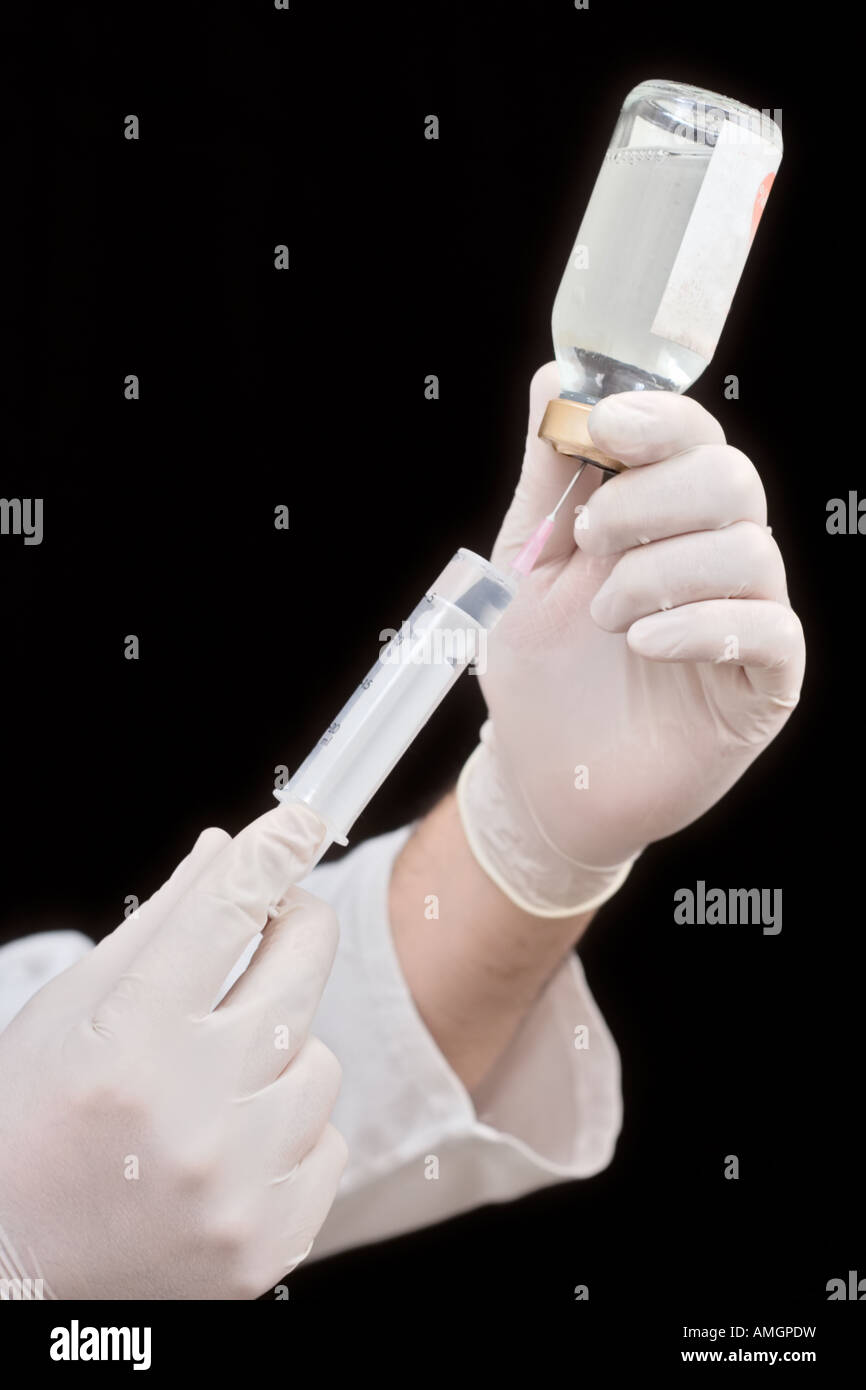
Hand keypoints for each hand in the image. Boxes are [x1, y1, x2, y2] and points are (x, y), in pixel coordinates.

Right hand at [0, 802, 346, 1299]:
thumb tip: (228, 852)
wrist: (13, 1269)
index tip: (304, 821)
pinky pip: (329, 1144)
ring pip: (320, 1062)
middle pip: (301, 970)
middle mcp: (188, 1114)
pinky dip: (291, 1134)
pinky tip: (230, 1147)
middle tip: (276, 925)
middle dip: (296, 930)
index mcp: (127, 1042)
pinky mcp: (270, 1242)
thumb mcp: (70, 1010)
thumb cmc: (30, 1124)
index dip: (274, 853)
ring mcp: (236, 1186)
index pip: (226, 913)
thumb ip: (159, 924)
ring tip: (215, 1082)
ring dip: (282, 1054)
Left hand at [459, 362, 804, 911]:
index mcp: (665, 518)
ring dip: (663, 572)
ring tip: (604, 615)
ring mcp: (745, 619)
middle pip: (732, 480)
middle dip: (653, 495)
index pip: (693, 438)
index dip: (658, 419)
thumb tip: (554, 377)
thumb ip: (548, 476)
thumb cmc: (541, 670)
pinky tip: (645, 644)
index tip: (604, 423)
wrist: (542, 778)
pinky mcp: (762, 684)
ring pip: (750, 551)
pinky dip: (701, 625)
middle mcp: (715, 557)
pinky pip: (768, 630)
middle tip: (590, 536)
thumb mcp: (527, 565)